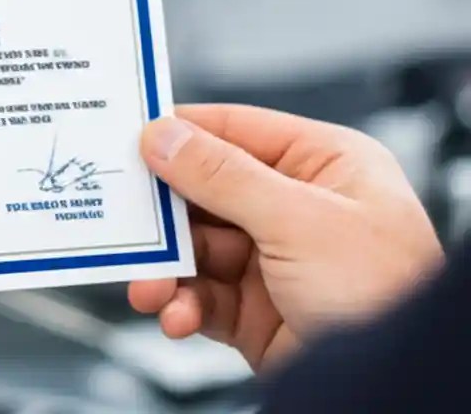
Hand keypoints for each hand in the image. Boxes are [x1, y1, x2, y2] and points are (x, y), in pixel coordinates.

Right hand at [128, 104, 442, 370]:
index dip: (181, 132)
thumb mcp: (299, 220)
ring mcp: (275, 261)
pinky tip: (176, 314)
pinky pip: (201, 296)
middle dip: (163, 216)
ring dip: (165, 269)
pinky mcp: (257, 311)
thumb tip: (163, 135)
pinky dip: (182, 305)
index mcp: (324, 166)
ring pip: (195, 249)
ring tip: (147, 287)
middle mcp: (298, 208)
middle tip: (121, 220)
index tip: (125, 134)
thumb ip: (222, 176)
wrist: (396, 387)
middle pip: (204, 193)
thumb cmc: (386, 292)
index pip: (237, 131)